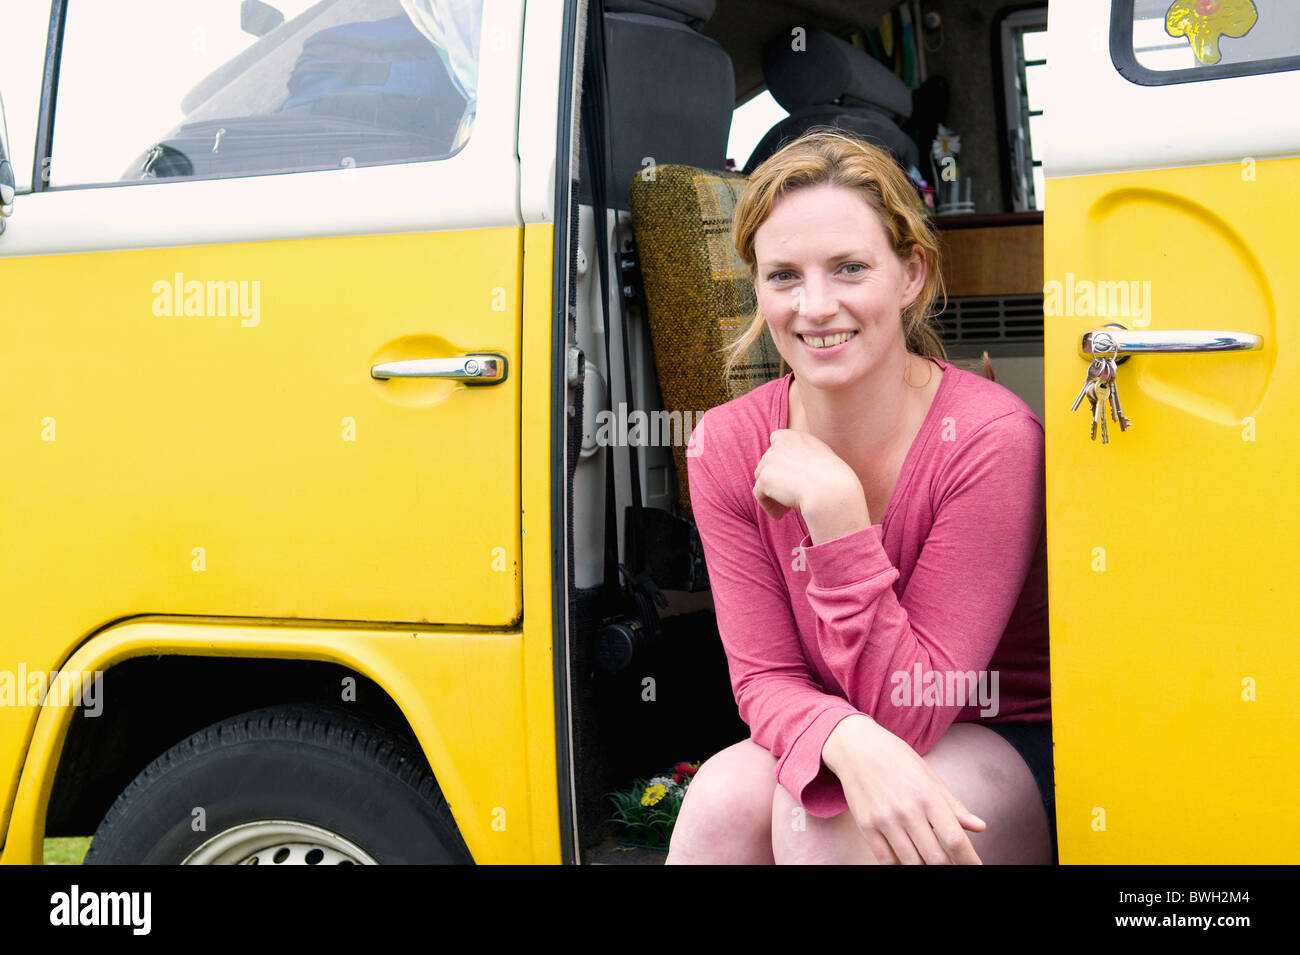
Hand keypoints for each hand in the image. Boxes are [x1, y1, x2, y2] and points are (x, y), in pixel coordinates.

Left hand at [753, 430, 869, 542]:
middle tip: (789, 497)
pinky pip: (759, 494)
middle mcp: (780, 444)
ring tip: (786, 508)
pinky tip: (780, 515)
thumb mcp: (822, 458)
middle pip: (767, 462)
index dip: (779, 458)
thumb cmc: (834, 479)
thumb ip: (804, 456)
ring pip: (762, 478)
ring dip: (772, 493)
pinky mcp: (764, 477)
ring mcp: (770, 459)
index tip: (788, 475)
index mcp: (796, 436)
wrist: (831, 491)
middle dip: (776, 479)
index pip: (776, 440)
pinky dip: (768, 506)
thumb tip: (791, 469)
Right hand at [822, 715, 986, 863]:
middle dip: (948, 867)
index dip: (969, 860)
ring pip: (911, 862)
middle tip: (953, 866)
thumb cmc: (897, 759)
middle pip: (935, 857)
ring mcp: (884, 820)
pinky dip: (900, 865)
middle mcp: (906, 810)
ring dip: (925, 868)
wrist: (856, 747)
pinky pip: (885, 860)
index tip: (976, 867)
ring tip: (931, 862)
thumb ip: (954, 806)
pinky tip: (908, 860)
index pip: (955, 839)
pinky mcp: (865, 826)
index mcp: (927, 796)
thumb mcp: (929, 777)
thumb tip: (980, 827)